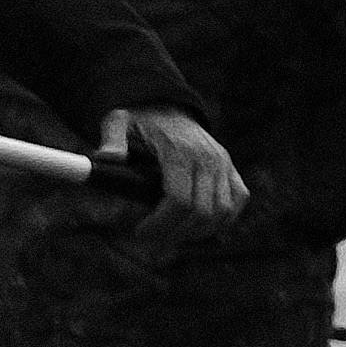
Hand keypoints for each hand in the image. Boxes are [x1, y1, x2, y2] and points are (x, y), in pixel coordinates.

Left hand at [103, 107, 247, 224]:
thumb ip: (112, 139)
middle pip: (201, 212)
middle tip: (153, 238)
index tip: (140, 231)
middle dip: (175, 233)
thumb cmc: (140, 121)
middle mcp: (207, 158)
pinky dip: (224, 218)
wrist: (169, 108)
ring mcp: (223, 163)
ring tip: (174, 234)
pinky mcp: (231, 167)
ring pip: (222, 211)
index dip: (161, 224)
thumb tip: (106, 158)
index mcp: (179, 151)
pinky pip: (238, 199)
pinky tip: (201, 226)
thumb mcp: (119, 122)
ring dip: (199, 231)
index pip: (179, 200)